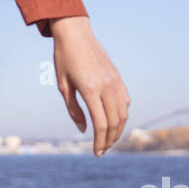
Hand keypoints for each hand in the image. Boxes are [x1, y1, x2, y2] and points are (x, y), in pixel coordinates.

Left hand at [49, 16, 129, 155]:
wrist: (75, 34)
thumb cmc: (64, 59)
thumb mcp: (63, 86)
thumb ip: (73, 110)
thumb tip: (84, 130)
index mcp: (90, 89)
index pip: (101, 124)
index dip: (100, 142)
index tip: (96, 153)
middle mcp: (107, 86)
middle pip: (115, 122)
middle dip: (110, 140)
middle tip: (102, 151)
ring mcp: (115, 81)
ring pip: (123, 113)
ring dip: (118, 130)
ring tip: (109, 140)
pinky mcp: (118, 77)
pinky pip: (125, 101)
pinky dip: (122, 115)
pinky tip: (114, 122)